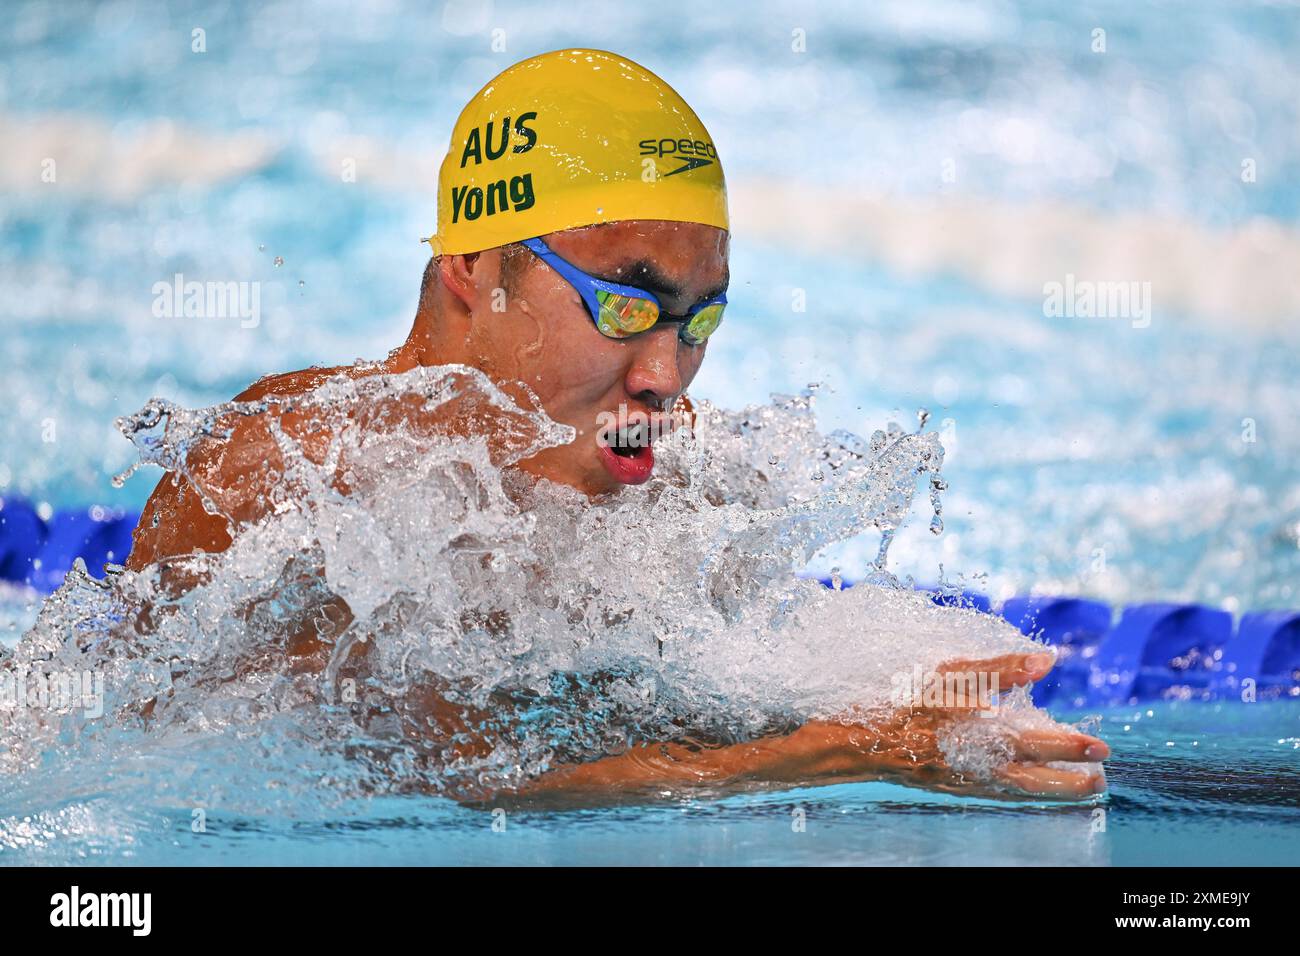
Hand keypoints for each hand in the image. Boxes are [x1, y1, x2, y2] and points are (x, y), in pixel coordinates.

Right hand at [783, 652, 1107, 799]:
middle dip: (1067, 779)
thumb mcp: (942, 673)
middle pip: (1028, 778)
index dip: (1065, 744)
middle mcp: (965, 763)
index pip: (1028, 740)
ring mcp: (954, 779)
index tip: (1099, 746)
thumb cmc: (892, 699)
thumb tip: (1047, 661)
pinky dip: (1017, 792)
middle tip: (1102, 778)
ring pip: (1013, 790)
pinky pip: (990, 792)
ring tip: (1082, 788)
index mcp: (967, 733)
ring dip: (1050, 790)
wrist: (844, 741)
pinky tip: (1028, 787)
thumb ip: (996, 668)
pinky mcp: (943, 785)